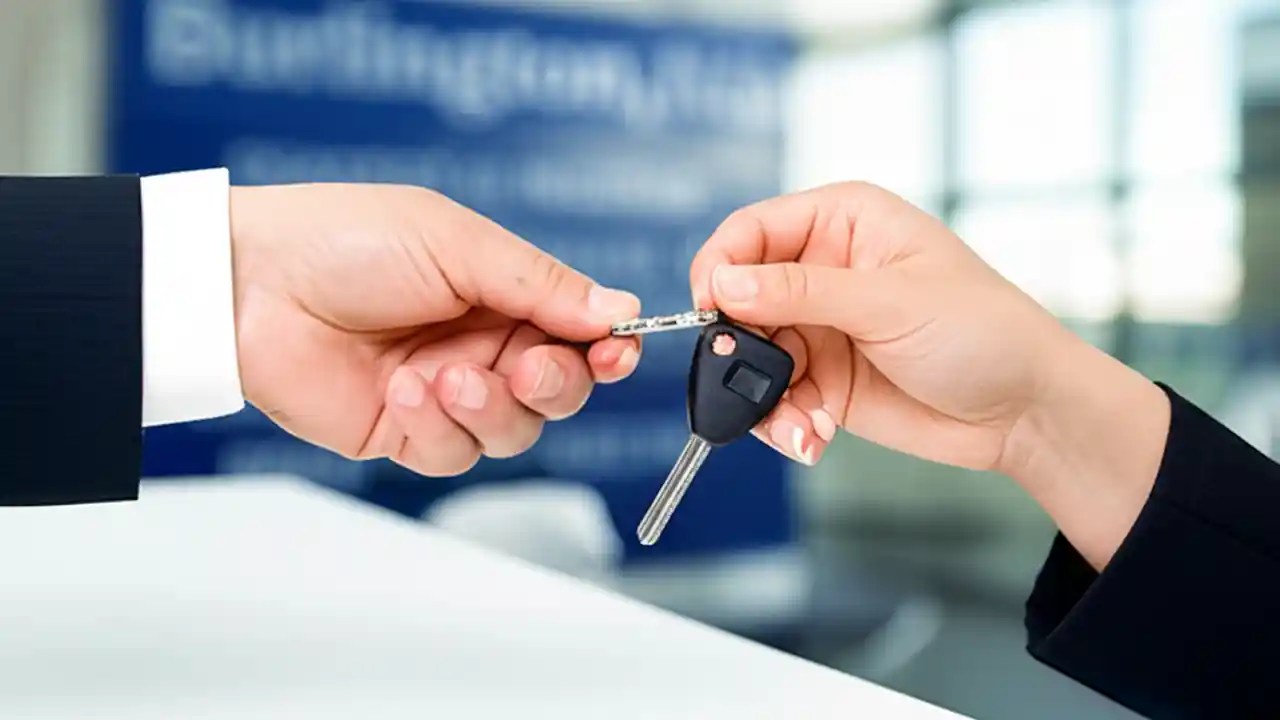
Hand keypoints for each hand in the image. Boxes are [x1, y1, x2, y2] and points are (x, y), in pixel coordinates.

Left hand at [229, 184, 640, 475]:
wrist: (248, 283)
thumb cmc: (347, 240)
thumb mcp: (458, 245)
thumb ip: (542, 284)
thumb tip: (621, 309)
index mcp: (501, 293)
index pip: (578, 333)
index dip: (605, 349)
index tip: (617, 352)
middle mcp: (481, 345)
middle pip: (559, 392)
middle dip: (554, 384)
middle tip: (525, 367)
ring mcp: (444, 393)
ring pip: (513, 432)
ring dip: (489, 409)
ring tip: (442, 375)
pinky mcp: (404, 432)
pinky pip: (452, 454)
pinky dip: (436, 427)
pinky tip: (401, 389)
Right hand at [690, 182, 1169, 567]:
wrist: (1026, 412)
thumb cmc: (984, 332)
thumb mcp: (889, 302)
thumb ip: (801, 292)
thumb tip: (724, 282)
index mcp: (843, 222)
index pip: (752, 230)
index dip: (722, 266)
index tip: (711, 310)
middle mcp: (823, 270)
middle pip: (740, 297)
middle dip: (739, 346)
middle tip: (750, 381)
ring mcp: (821, 327)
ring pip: (750, 356)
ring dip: (763, 396)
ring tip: (800, 426)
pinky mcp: (823, 380)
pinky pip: (774, 398)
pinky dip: (783, 421)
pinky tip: (813, 437)